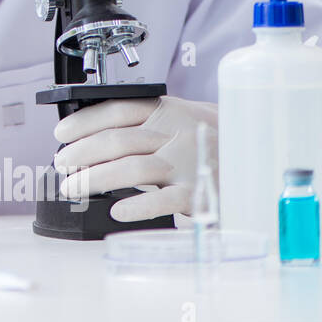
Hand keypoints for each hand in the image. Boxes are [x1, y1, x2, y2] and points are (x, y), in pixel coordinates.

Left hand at [52, 96, 217, 221]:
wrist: (260, 159)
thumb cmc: (209, 142)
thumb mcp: (179, 121)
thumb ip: (143, 124)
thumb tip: (90, 136)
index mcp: (168, 112)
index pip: (117, 110)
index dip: (84, 122)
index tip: (61, 134)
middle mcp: (177, 135)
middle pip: (118, 141)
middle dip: (81, 154)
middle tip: (61, 165)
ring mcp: (188, 164)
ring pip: (133, 168)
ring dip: (95, 178)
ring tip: (73, 187)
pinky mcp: (199, 195)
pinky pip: (164, 201)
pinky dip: (137, 206)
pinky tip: (116, 211)